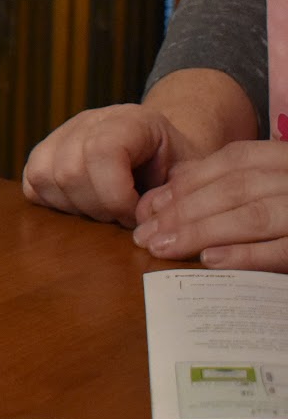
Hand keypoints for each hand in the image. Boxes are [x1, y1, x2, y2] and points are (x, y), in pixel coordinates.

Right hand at [21, 103, 202, 227]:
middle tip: (124, 217)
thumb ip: (173, 196)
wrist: (163, 150)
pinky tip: (83, 205)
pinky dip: (53, 202)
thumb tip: (145, 222)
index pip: (101, 152)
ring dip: (74, 207)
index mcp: (128, 120)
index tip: (138, 214)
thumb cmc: (178, 165)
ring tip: (104, 212)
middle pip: (69, 171)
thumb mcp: (191, 176)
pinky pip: (32, 183)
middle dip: (98, 208)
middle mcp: (87, 122)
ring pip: (43, 177)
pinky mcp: (42, 154)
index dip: (116, 195)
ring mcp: (60, 135)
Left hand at [132, 140, 287, 271]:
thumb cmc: (286, 208)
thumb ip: (225, 180)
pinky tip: (208, 260)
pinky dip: (243, 255)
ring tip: (163, 248)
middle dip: (183, 212)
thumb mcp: (268, 184)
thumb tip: (168, 188)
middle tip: (145, 235)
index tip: (150, 207)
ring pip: (252, 217)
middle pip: (235, 189)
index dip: (187, 184)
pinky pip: (281, 250)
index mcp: (286, 158)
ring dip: (200, 233)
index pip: (233, 161)